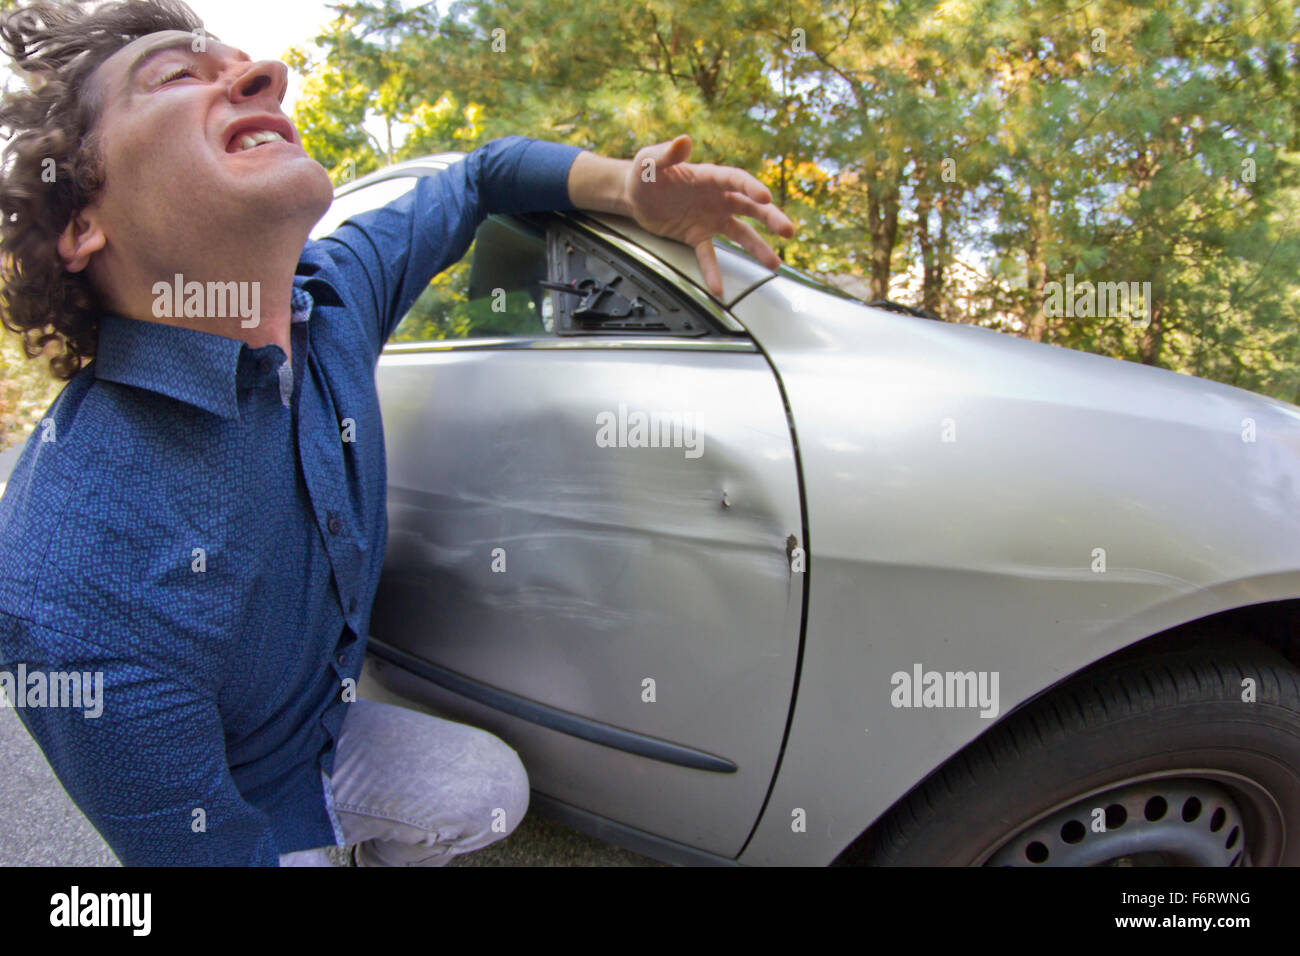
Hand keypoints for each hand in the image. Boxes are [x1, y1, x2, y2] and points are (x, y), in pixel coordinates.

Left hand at [623, 134, 794, 296]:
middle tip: (788, 231)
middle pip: (750, 207)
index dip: (752, 187)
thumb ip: (667, 154)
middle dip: (770, 218)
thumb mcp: (649, 162)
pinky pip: (708, 255)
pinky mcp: (697, 236)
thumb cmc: (644, 174)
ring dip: (757, 248)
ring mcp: (710, 219)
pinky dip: (714, 272)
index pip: (737, 180)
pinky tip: (719, 289)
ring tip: (775, 264)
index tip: (766, 197)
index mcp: (709, 177)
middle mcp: (717, 198)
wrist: (633, 196)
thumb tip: (684, 140)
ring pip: (740, 234)